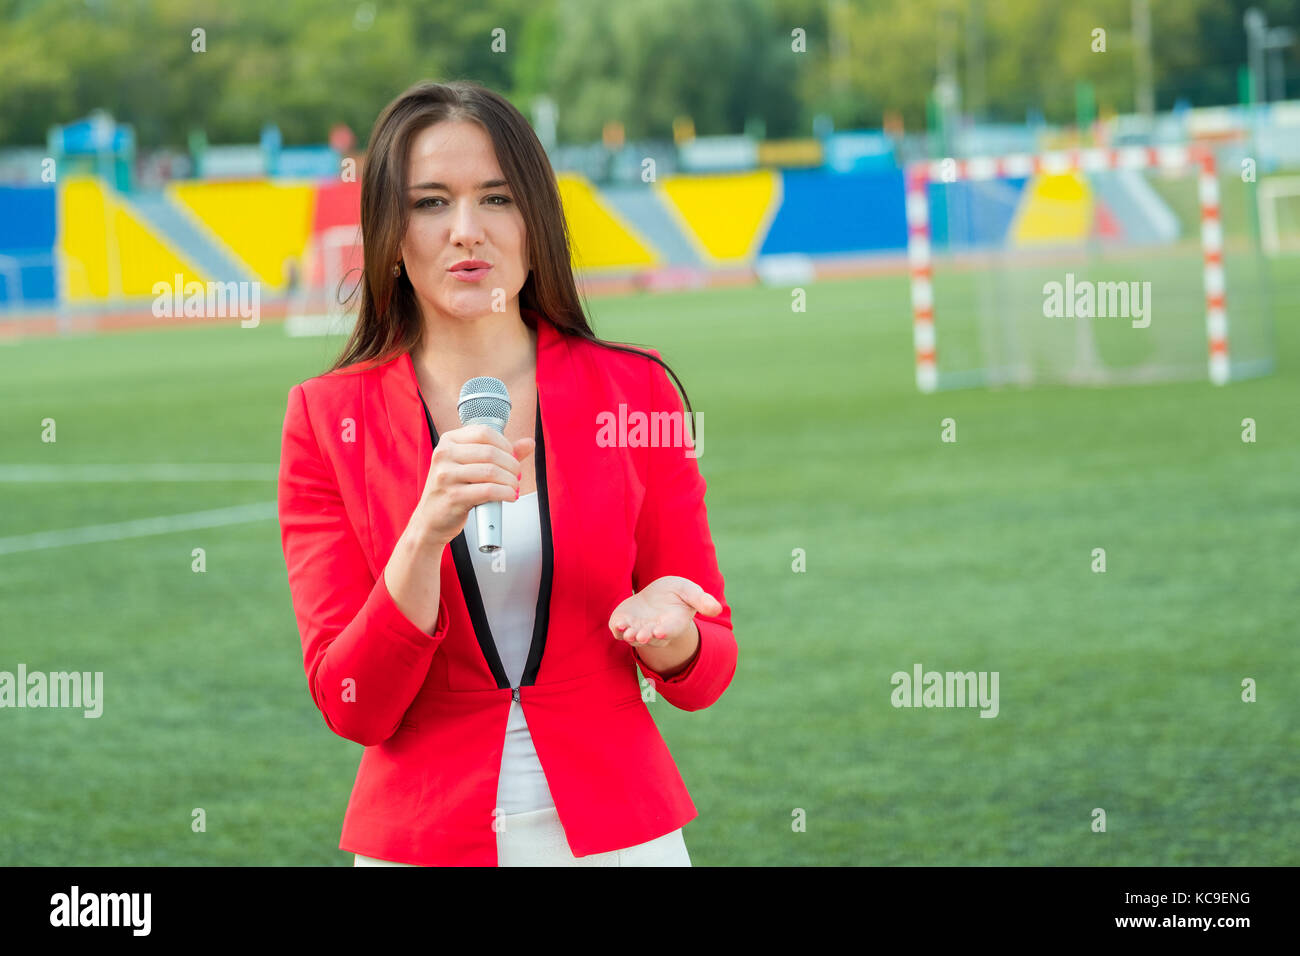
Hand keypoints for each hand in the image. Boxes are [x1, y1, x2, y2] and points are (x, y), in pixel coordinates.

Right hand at [413, 425, 534, 546]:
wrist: (431, 520)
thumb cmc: (453, 490)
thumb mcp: (471, 465)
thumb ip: (500, 453)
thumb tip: (529, 443)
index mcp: (448, 441)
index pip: (484, 432)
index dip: (505, 444)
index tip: (512, 457)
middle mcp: (444, 454)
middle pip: (490, 452)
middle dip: (512, 465)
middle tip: (517, 476)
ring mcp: (446, 475)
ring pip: (492, 471)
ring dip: (511, 480)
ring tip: (514, 487)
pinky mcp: (453, 496)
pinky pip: (489, 490)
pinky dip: (506, 493)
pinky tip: (511, 496)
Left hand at [608, 575, 722, 647]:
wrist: (657, 597)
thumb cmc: (677, 594)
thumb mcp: (690, 592)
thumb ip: (702, 600)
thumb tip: (717, 609)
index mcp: (673, 623)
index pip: (670, 630)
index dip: (665, 632)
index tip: (660, 632)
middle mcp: (655, 630)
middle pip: (650, 638)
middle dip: (646, 637)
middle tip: (642, 635)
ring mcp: (639, 628)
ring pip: (634, 637)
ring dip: (631, 636)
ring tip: (628, 632)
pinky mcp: (625, 624)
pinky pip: (619, 631)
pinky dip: (618, 630)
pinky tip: (618, 625)